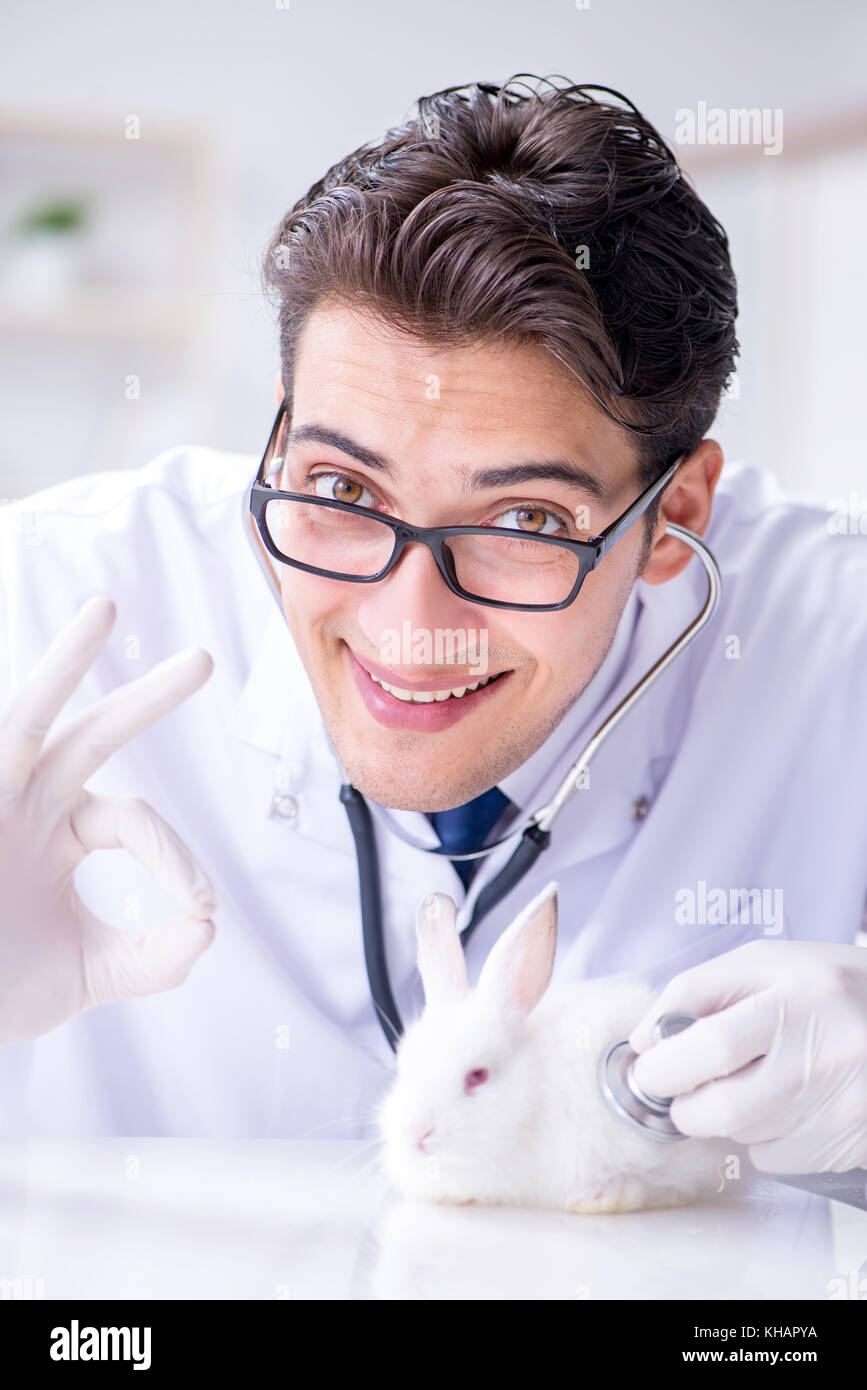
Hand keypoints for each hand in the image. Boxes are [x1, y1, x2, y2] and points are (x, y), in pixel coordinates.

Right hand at [0, 594, 217, 1046]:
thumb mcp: (85, 973)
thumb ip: (152, 958)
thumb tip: (208, 928)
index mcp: (64, 829)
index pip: (134, 821)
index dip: (177, 857)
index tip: (203, 906)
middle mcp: (28, 801)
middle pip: (94, 736)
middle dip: (148, 700)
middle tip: (205, 663)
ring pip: (27, 718)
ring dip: (64, 664)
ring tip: (104, 611)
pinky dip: (6, 722)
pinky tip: (27, 696)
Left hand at [627, 938, 866, 1172]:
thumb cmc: (824, 986)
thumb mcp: (765, 962)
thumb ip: (696, 990)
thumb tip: (643, 1041)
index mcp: (800, 995)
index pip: (714, 1045)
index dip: (666, 1066)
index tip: (648, 1069)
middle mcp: (828, 1054)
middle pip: (726, 1109)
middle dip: (687, 1106)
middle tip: (685, 1088)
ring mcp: (844, 1106)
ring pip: (746, 1136)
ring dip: (727, 1116)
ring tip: (751, 1081)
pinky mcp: (851, 1142)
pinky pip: (775, 1158)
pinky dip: (761, 1137)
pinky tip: (784, 1103)